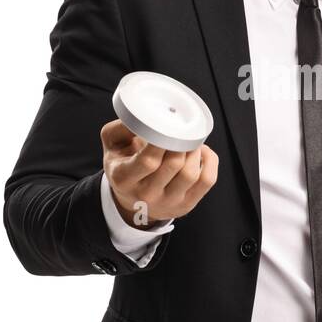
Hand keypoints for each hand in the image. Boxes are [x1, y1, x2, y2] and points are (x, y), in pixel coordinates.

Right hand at [101, 119, 217, 228]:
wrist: (131, 201)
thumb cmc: (123, 166)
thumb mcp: (112, 145)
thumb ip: (122, 127)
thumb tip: (146, 116)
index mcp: (124, 178)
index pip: (148, 160)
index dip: (162, 141)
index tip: (168, 125)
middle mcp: (146, 195)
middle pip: (174, 164)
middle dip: (182, 141)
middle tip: (181, 128)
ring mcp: (168, 202)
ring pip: (191, 173)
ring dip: (195, 150)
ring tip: (190, 139)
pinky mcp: (186, 205)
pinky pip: (207, 180)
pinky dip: (210, 160)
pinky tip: (201, 151)